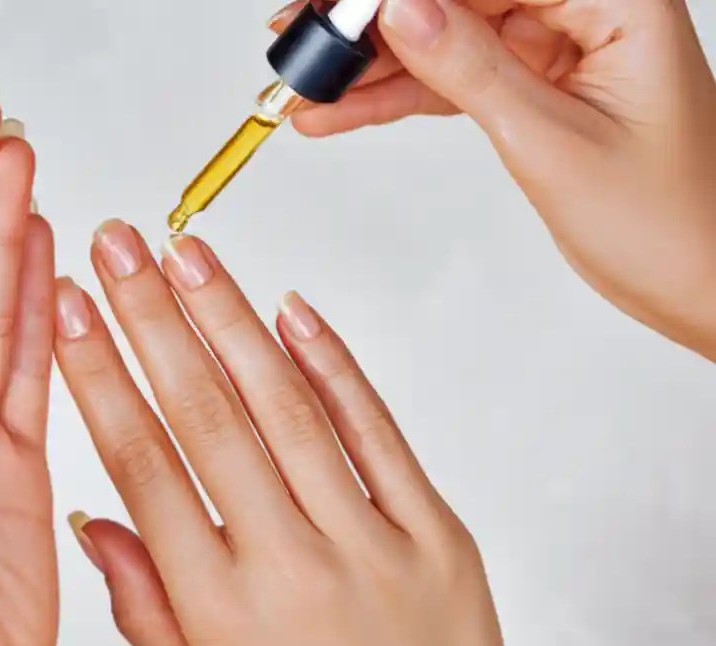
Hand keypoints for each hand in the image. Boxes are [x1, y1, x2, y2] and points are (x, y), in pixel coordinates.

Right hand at [56, 220, 513, 645]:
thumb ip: (147, 606)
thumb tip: (95, 522)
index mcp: (219, 609)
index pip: (142, 463)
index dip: (99, 374)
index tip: (72, 310)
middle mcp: (290, 568)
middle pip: (204, 415)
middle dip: (151, 316)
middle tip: (118, 242)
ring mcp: (372, 547)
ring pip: (284, 407)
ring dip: (229, 317)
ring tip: (187, 251)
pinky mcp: (439, 538)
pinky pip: (378, 433)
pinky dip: (333, 365)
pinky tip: (289, 310)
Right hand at [278, 0, 715, 358]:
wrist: (702, 285)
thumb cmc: (673, 221)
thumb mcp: (554, 143)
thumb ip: (471, 69)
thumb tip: (399, 9)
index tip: (335, 7)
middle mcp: (589, 8)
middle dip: (374, 19)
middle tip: (302, 39)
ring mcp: (558, 46)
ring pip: (444, 34)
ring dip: (372, 64)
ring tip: (305, 88)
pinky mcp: (534, 85)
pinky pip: (450, 79)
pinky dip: (396, 97)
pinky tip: (338, 111)